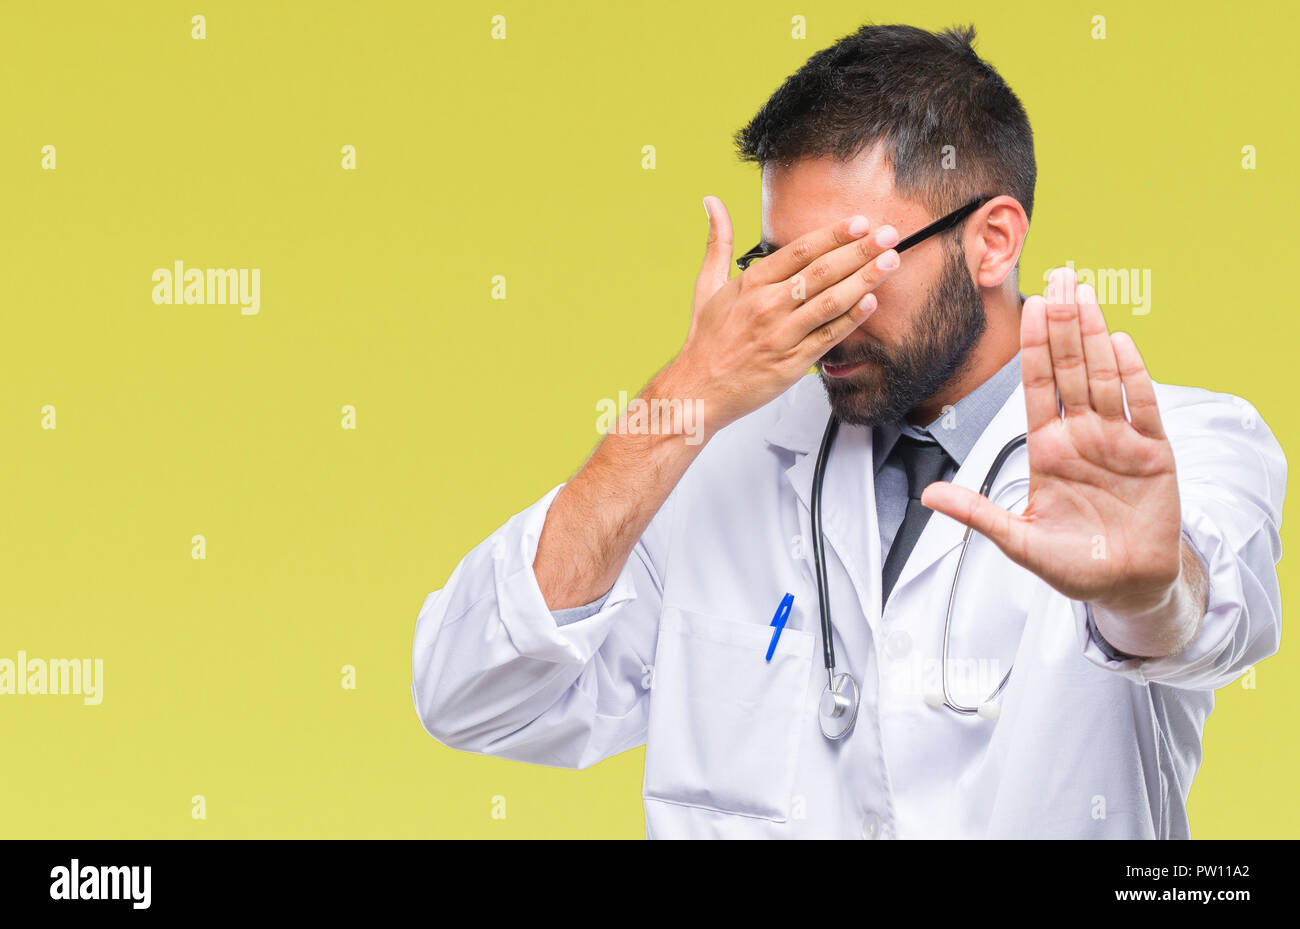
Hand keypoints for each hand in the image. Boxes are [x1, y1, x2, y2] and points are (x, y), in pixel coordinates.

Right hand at [657, 196, 900, 436]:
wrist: (698, 389)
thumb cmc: (706, 340)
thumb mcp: (706, 285)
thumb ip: (718, 242)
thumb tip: (712, 202)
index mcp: (750, 283)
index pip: (800, 250)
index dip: (833, 234)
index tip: (859, 222)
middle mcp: (767, 306)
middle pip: (822, 271)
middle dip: (860, 250)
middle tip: (889, 235)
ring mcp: (781, 335)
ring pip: (831, 301)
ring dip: (864, 279)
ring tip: (890, 262)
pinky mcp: (791, 363)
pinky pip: (828, 336)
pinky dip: (851, 319)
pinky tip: (871, 303)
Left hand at [921, 267, 1200, 651]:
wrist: (1125, 584)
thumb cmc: (1073, 561)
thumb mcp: (1017, 539)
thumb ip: (978, 513)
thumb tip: (930, 496)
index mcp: (1048, 448)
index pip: (1037, 385)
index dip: (1033, 345)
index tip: (1028, 305)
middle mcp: (1082, 435)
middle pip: (1071, 368)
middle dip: (1064, 323)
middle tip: (1061, 275)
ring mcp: (1117, 441)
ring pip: (1105, 377)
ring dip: (1095, 336)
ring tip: (1086, 295)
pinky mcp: (1153, 455)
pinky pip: (1141, 409)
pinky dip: (1134, 378)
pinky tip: (1122, 346)